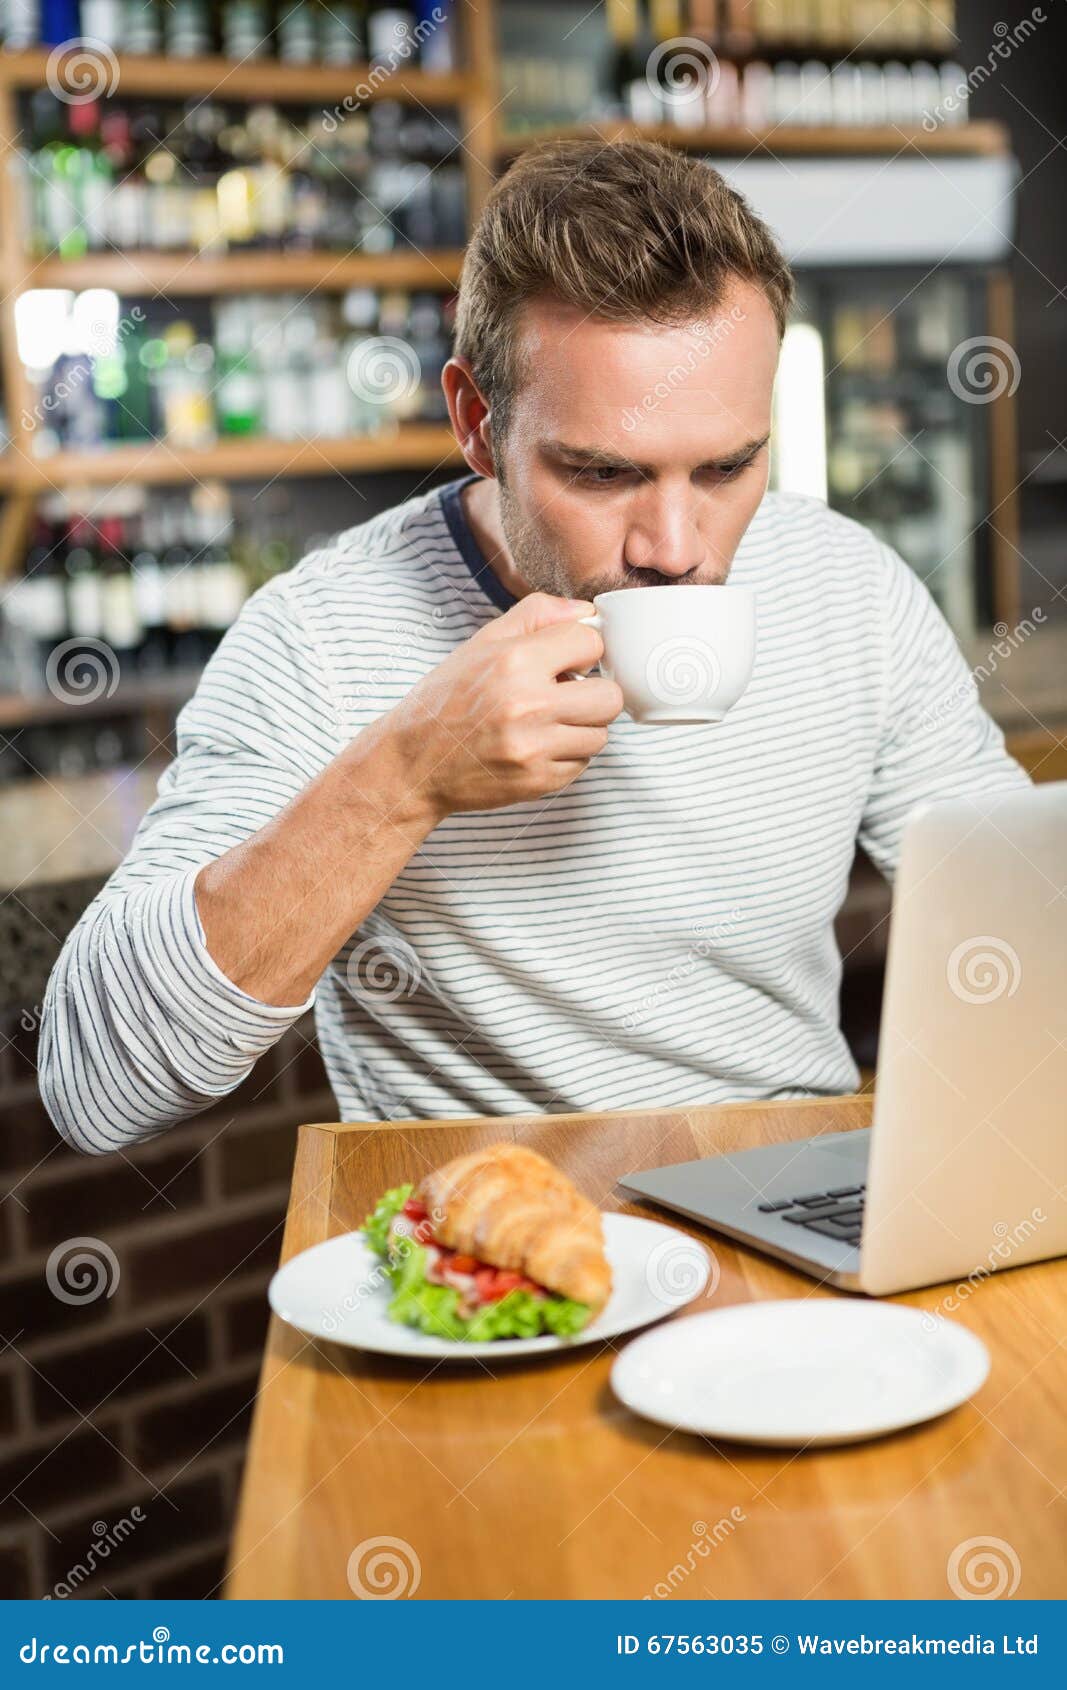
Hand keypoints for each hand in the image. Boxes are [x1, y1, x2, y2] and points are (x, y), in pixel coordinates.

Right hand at [382, 591, 624, 818]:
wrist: (413, 764)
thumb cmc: (445, 702)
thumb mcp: (481, 643)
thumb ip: (536, 616)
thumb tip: (587, 611)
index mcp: (514, 662)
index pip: (591, 644)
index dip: (581, 651)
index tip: (567, 661)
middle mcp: (528, 705)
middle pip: (609, 696)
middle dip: (592, 693)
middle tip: (567, 695)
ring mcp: (535, 748)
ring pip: (600, 734)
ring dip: (581, 728)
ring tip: (548, 723)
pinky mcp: (538, 782)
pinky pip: (582, 763)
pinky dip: (567, 755)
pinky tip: (537, 746)